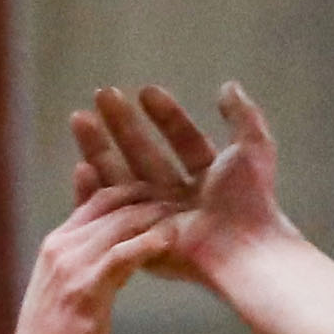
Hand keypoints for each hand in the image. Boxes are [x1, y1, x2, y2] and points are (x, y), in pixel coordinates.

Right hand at [1, 191, 180, 333]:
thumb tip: (120, 257)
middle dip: (150, 196)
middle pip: (111, 203)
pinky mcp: (85, 288)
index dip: (133, 191)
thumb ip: (91, 268)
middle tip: (185, 196)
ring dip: (156, 214)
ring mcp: (70, 266)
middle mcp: (59, 248)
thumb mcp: (70, 296)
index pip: (96, 199)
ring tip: (187, 212)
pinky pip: (122, 253)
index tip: (165, 192)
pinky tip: (172, 239)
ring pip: (120, 223)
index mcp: (55, 246)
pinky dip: (149, 243)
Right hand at [68, 80, 291, 284]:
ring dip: (99, 149)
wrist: (238, 247)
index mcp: (210, 179)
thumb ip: (243, 115)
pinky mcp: (141, 241)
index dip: (165, 115)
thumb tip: (228, 86)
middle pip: (146, 154)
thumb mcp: (253, 148)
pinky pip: (112, 213)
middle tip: (101, 94)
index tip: (145, 91)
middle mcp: (183, 198)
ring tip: (79, 118)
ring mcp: (161, 219)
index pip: (183, 140)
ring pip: (123, 179)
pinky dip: (95, 191)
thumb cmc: (249, 201)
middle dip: (121, 124)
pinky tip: (81, 165)